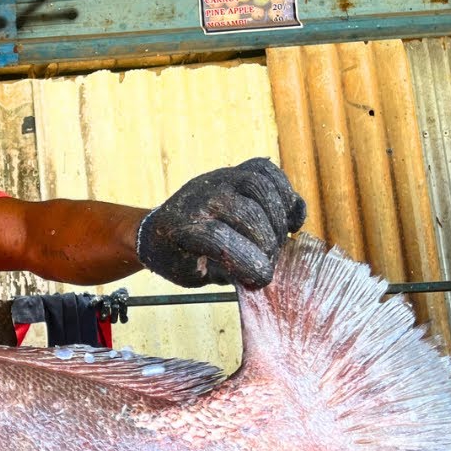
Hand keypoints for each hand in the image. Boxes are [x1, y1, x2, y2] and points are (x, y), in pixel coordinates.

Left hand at [136, 157, 306, 288]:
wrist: (161, 230)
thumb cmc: (181, 258)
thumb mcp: (194, 274)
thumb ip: (224, 272)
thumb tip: (259, 274)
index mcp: (181, 227)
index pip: (218, 239)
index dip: (248, 262)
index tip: (262, 279)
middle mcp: (199, 198)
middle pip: (246, 213)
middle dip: (267, 243)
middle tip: (270, 260)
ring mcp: (218, 179)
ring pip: (259, 187)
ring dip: (279, 219)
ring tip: (279, 241)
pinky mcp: (235, 171)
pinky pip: (268, 171)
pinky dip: (286, 195)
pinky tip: (290, 220)